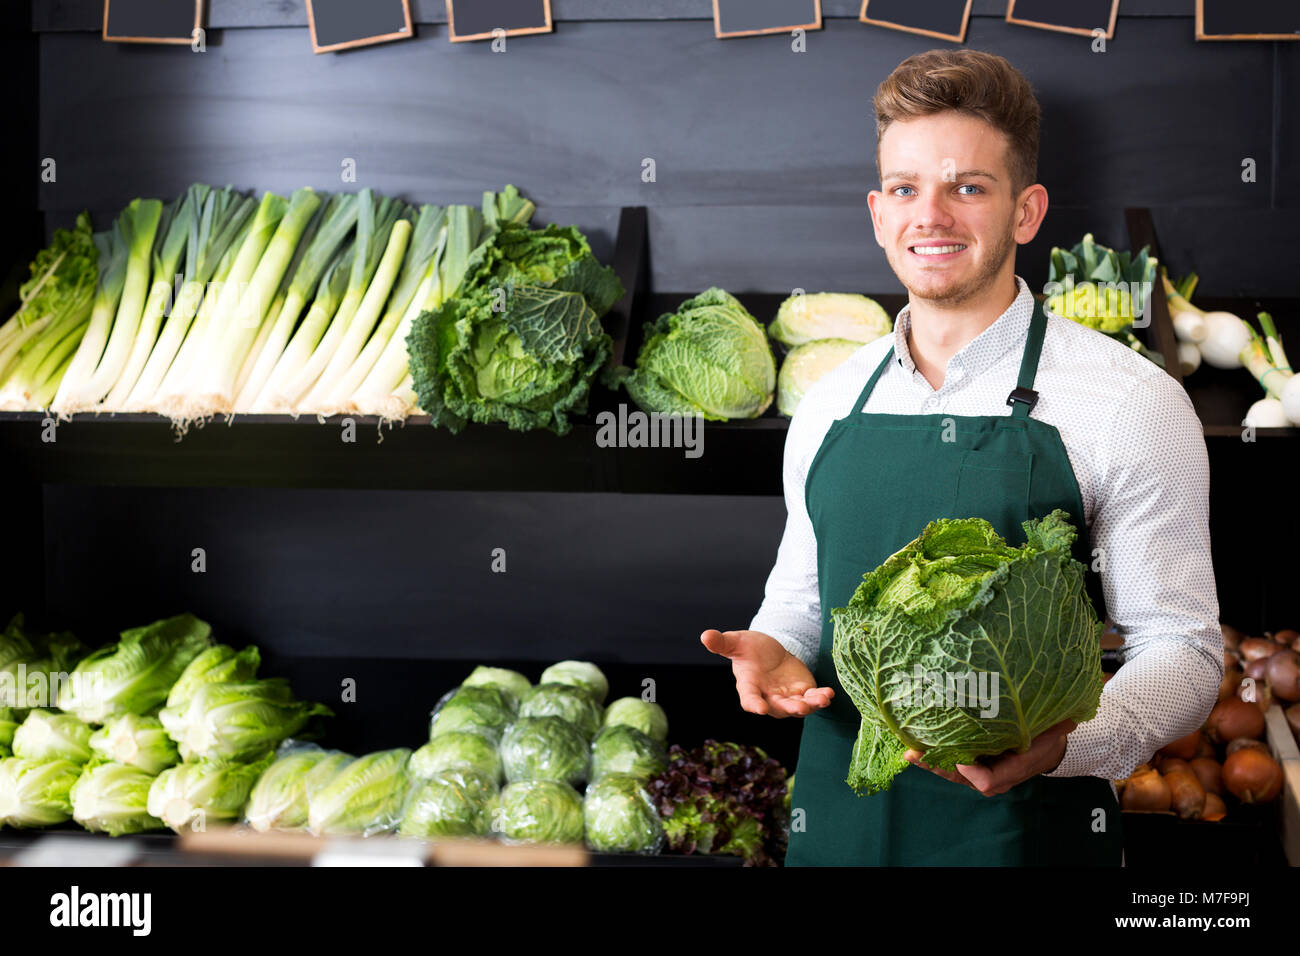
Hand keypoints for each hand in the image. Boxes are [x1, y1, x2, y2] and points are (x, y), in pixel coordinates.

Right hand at [700, 629, 833, 717]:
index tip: (759, 709)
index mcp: (749, 686)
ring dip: (810, 706)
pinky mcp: (802, 692)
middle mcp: (768, 697)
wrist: (770, 651)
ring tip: (821, 699)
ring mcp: (786, 698)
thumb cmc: (750, 649)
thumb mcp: (737, 642)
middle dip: (790, 708)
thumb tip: (704, 636)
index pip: (749, 699)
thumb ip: (722, 642)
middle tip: (799, 706)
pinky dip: (821, 698)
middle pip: (778, 708)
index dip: (754, 704)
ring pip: (798, 707)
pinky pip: (812, 699)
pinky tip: (829, 693)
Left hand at [904, 719, 1075, 795]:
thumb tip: (1069, 717)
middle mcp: (994, 776)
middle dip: (936, 765)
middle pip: (959, 777)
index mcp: (1012, 770)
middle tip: (915, 754)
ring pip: (952, 771)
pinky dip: (935, 753)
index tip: (960, 758)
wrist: (1050, 746)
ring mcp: (982, 771)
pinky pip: (952, 762)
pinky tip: (916, 743)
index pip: (986, 781)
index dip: (971, 771)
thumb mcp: (1053, 731)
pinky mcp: (974, 762)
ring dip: (930, 760)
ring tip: (909, 750)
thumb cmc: (1049, 736)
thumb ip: (1055, 725)